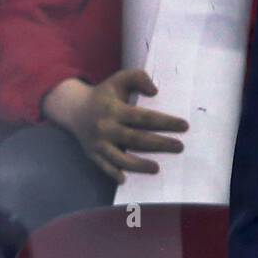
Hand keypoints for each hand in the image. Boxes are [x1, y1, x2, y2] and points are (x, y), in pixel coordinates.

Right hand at [42, 70, 187, 184]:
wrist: (73, 108)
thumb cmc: (104, 94)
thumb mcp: (119, 79)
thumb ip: (138, 77)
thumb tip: (154, 91)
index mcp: (113, 109)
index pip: (143, 117)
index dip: (165, 122)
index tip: (184, 126)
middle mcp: (105, 127)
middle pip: (136, 139)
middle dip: (159, 144)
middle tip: (180, 147)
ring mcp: (97, 143)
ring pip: (119, 158)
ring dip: (139, 165)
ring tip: (157, 168)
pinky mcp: (92, 153)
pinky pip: (103, 166)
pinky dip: (113, 174)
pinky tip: (126, 180)